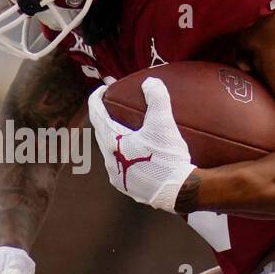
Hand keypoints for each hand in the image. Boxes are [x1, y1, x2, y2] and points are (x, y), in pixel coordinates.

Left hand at [87, 77, 196, 212]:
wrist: (178, 191)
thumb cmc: (168, 157)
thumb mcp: (163, 123)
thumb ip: (157, 98)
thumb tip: (150, 82)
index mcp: (112, 143)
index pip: (96, 114)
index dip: (97, 97)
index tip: (104, 88)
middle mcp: (109, 161)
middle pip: (101, 132)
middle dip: (106, 115)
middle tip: (114, 103)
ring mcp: (117, 176)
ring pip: (110, 150)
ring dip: (115, 136)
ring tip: (126, 127)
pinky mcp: (127, 187)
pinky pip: (120, 165)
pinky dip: (124, 153)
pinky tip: (136, 151)